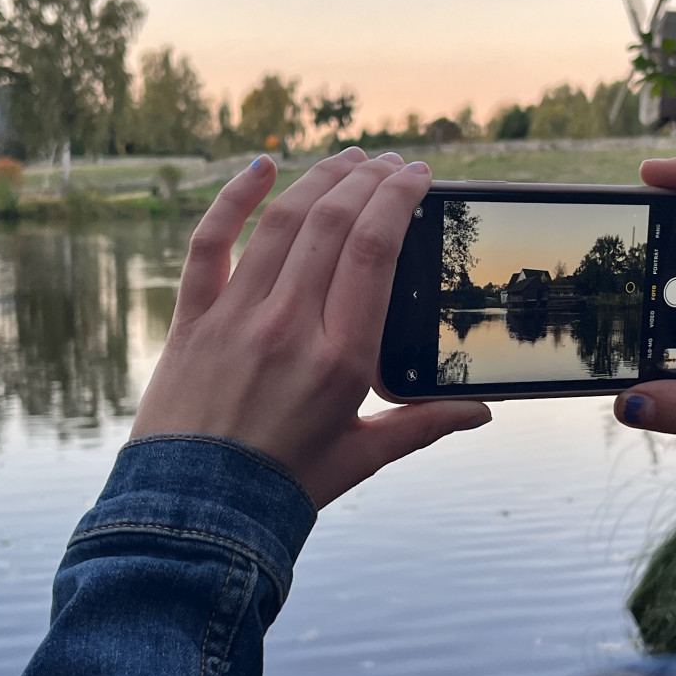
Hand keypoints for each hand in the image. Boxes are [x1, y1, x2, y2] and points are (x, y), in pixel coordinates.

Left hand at [132, 148, 491, 508]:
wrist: (196, 514)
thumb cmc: (283, 489)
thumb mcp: (361, 457)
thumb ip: (423, 425)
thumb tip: (482, 410)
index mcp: (342, 358)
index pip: (375, 249)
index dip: (398, 199)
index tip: (416, 176)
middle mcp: (290, 326)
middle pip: (333, 222)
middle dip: (367, 180)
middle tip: (389, 164)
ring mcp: (236, 317)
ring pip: (281, 223)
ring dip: (318, 180)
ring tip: (347, 161)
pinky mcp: (193, 320)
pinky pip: (210, 244)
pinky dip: (232, 199)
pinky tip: (258, 167)